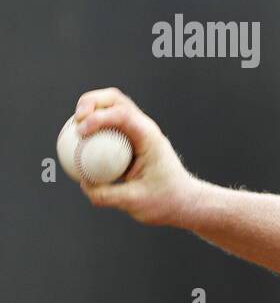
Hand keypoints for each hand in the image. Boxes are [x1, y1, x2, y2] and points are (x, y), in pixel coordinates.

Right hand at [71, 87, 202, 227]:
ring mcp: (137, 132)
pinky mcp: (130, 140)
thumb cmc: (164, 201)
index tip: (81, 133)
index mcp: (149, 138)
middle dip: (90, 102)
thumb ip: (106, 195)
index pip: (123, 115)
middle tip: (75, 122)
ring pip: (111, 107)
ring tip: (73, 128)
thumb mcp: (134, 202)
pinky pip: (108, 125)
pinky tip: (76, 141)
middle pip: (115, 100)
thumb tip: (83, 183)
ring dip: (89, 110)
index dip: (98, 117)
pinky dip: (92, 126)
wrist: (183, 201)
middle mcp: (144, 129)